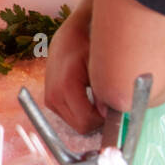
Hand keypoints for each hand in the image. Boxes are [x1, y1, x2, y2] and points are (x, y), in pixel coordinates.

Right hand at [43, 14, 105, 132]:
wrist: (68, 38)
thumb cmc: (88, 48)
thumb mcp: (100, 66)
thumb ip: (104, 91)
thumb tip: (108, 114)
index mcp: (66, 86)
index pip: (86, 121)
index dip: (104, 121)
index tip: (115, 109)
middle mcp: (53, 95)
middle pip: (80, 126)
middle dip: (97, 120)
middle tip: (108, 104)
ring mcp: (49, 99)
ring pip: (75, 124)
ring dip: (89, 116)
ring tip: (97, 99)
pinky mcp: (49, 101)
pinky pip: (69, 117)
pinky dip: (81, 113)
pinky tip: (87, 98)